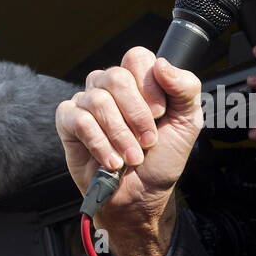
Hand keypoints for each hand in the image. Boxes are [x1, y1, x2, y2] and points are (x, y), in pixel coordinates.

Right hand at [55, 46, 202, 225]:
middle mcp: (109, 86)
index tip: (160, 114)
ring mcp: (86, 101)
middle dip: (136, 115)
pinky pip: (79, 120)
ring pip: (98, 100)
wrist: (140, 197)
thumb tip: (162, 64)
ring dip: (120, 136)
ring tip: (131, 158)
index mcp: (137, 80)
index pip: (136, 57)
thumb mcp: (187, 123)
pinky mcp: (68, 121)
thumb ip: (186, 88)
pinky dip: (99, 144)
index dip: (149, 86)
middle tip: (147, 141)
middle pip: (116, 77)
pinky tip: (111, 161)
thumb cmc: (161, 160)